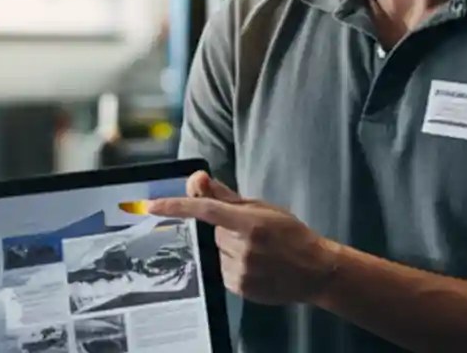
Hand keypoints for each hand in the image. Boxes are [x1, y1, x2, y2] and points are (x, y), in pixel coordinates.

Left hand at [148, 171, 341, 305]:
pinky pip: (220, 270)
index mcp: (250, 222)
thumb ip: (224, 195)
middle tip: (247, 231)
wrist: (315, 270)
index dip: (176, 206)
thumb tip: (197, 178)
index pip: (205, 210)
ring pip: (214, 251)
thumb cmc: (290, 233)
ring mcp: (241, 271)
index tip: (152, 205)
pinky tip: (254, 263)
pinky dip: (229, 263)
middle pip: (211, 232)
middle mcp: (243, 247)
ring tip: (255, 250)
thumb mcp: (261, 208)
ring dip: (225, 247)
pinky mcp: (240, 288)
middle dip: (222, 228)